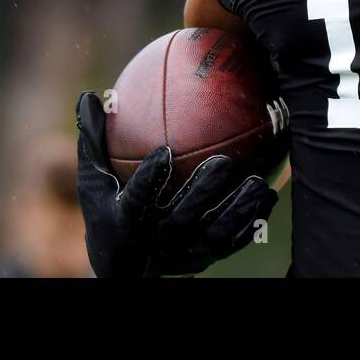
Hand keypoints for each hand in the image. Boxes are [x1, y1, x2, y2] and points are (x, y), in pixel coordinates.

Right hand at [75, 91, 279, 277]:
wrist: (123, 264)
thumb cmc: (108, 209)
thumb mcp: (93, 179)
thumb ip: (93, 140)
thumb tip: (89, 94)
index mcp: (124, 220)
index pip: (136, 200)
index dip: (148, 180)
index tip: (163, 151)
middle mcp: (154, 240)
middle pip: (181, 219)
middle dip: (202, 192)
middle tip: (223, 162)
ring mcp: (181, 253)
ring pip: (213, 235)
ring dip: (237, 209)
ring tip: (258, 182)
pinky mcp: (203, 259)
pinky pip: (232, 242)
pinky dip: (252, 221)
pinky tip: (270, 194)